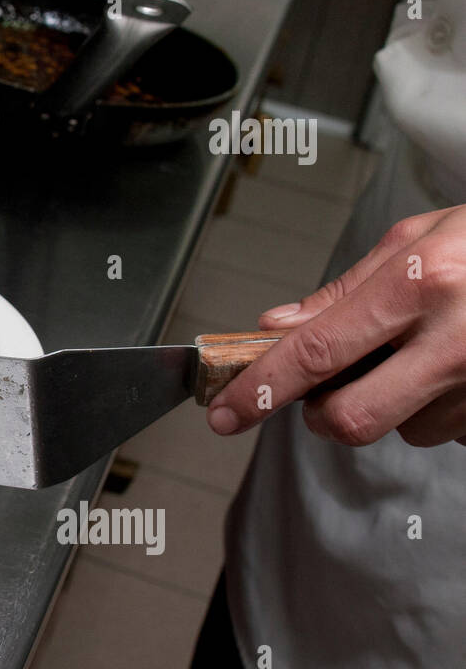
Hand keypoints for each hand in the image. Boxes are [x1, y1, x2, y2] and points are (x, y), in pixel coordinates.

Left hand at [206, 204, 465, 446]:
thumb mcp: (420, 238)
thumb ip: (343, 290)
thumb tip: (275, 328)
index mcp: (424, 284)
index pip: (317, 352)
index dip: (261, 389)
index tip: (225, 414)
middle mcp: (458, 340)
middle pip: (350, 418)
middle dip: (321, 413)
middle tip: (325, 387)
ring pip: (404, 430)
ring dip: (393, 404)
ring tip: (425, 350)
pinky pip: (450, 431)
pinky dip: (438, 408)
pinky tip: (459, 365)